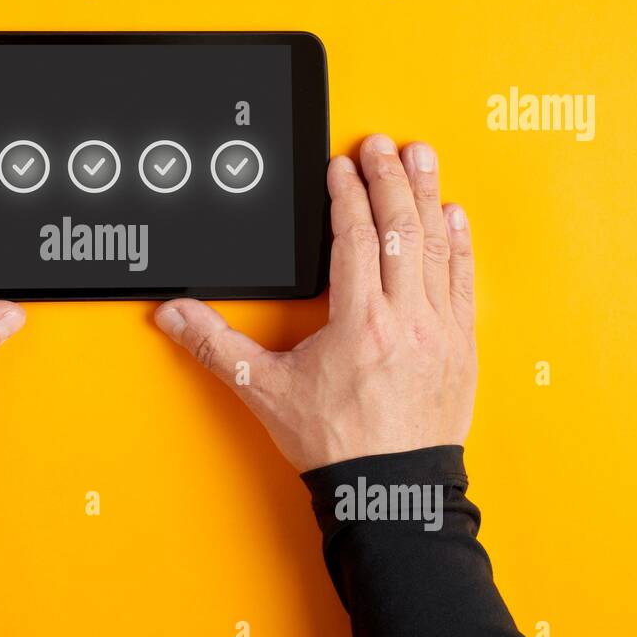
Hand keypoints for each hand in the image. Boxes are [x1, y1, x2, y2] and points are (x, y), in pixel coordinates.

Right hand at [154, 135, 475, 472]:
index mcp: (359, 323)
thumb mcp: (264, 390)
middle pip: (402, 229)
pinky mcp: (462, 347)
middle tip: (381, 144)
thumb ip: (216, 345)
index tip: (340, 167)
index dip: (347, 195)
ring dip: (428, 197)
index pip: (356, 238)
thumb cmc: (334, 443)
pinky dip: (459, 245)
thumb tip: (172, 315)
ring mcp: (441, 331)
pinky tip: (454, 218)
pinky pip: (465, 282)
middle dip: (390, 179)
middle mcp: (407, 319)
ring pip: (438, 248)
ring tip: (422, 158)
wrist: (390, 491)